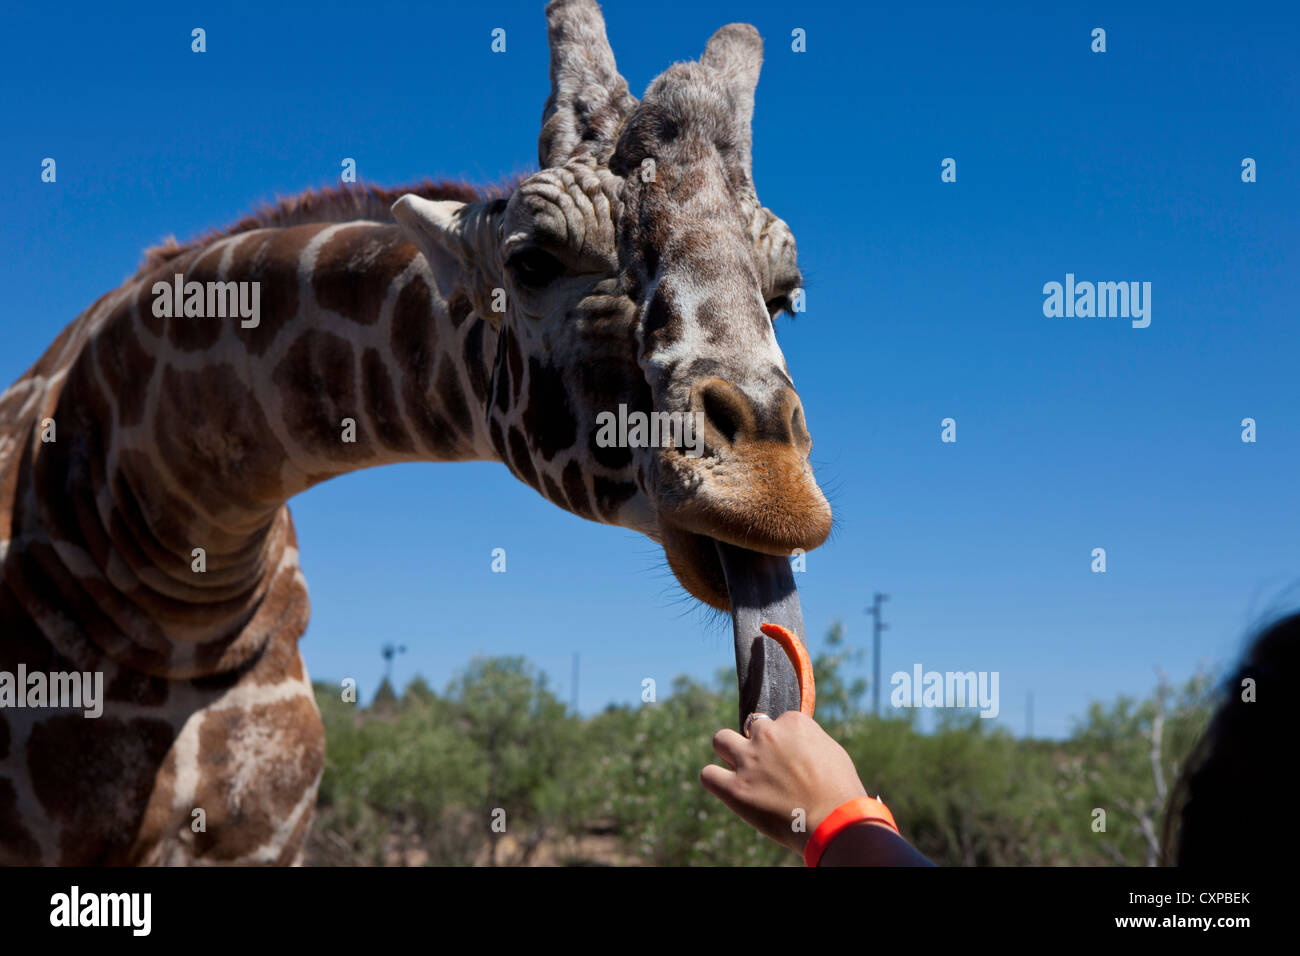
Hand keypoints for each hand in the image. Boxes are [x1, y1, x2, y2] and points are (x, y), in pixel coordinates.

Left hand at [700, 711, 867, 854]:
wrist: (833, 821)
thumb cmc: (840, 791)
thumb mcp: (831, 751)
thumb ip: (808, 741)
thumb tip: (797, 744)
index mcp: (793, 723)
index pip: (778, 722)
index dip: (784, 742)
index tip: (791, 760)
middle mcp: (767, 736)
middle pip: (749, 727)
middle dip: (756, 743)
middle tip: (767, 766)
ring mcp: (749, 760)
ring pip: (720, 740)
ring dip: (729, 753)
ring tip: (741, 770)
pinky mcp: (735, 788)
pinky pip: (708, 775)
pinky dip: (715, 780)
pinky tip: (727, 788)